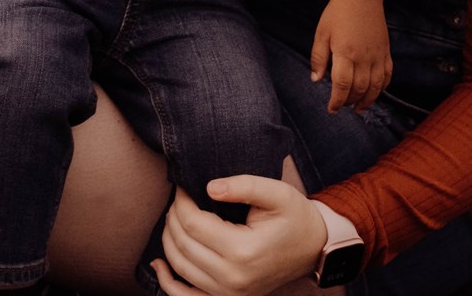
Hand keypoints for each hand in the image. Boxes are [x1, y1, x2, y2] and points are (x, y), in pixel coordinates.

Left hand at [151, 173, 326, 295]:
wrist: (313, 249)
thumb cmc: (295, 218)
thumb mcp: (276, 193)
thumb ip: (244, 185)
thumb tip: (209, 186)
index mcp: (243, 251)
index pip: (193, 224)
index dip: (182, 201)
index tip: (182, 186)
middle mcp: (232, 278)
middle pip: (182, 244)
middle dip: (173, 216)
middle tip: (178, 198)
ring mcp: (228, 294)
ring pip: (180, 266)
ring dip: (168, 239)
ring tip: (174, 216)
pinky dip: (168, 282)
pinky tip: (159, 263)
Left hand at [311, 0, 391, 112]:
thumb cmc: (337, 14)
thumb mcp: (321, 33)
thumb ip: (318, 58)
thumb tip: (315, 80)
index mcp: (345, 53)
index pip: (342, 85)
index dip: (337, 101)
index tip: (331, 108)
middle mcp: (364, 57)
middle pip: (359, 89)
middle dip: (349, 102)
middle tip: (342, 106)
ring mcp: (377, 55)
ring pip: (375, 86)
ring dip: (367, 100)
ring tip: (358, 107)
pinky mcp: (386, 52)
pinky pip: (387, 75)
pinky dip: (382, 88)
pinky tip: (374, 93)